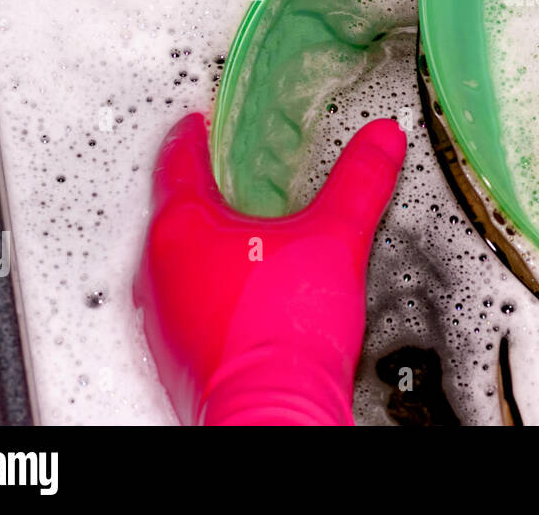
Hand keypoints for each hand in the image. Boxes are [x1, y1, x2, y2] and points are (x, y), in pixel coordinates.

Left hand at [134, 112, 405, 424]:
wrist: (273, 413)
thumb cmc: (282, 337)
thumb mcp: (336, 238)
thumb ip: (360, 182)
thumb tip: (380, 141)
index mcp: (183, 229)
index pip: (177, 161)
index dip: (193, 136)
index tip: (198, 124)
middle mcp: (158, 271)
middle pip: (175, 211)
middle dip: (207, 194)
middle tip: (234, 181)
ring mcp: (161, 317)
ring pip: (176, 262)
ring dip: (208, 248)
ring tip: (248, 239)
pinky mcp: (174, 355)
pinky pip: (185, 305)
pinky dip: (211, 291)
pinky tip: (248, 298)